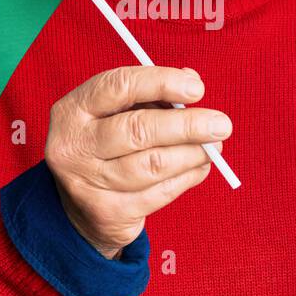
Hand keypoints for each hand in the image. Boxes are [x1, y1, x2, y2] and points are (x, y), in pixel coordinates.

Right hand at [44, 65, 232, 258]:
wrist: (79, 206)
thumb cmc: (106, 145)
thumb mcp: (116, 113)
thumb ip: (151, 94)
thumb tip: (192, 83)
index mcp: (74, 109)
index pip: (119, 86)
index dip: (161, 83)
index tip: (197, 89)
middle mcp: (75, 145)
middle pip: (138, 130)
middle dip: (187, 126)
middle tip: (221, 125)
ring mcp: (88, 182)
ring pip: (153, 165)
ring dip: (192, 154)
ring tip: (213, 148)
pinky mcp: (108, 212)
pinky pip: (159, 193)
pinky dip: (187, 177)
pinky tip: (199, 167)